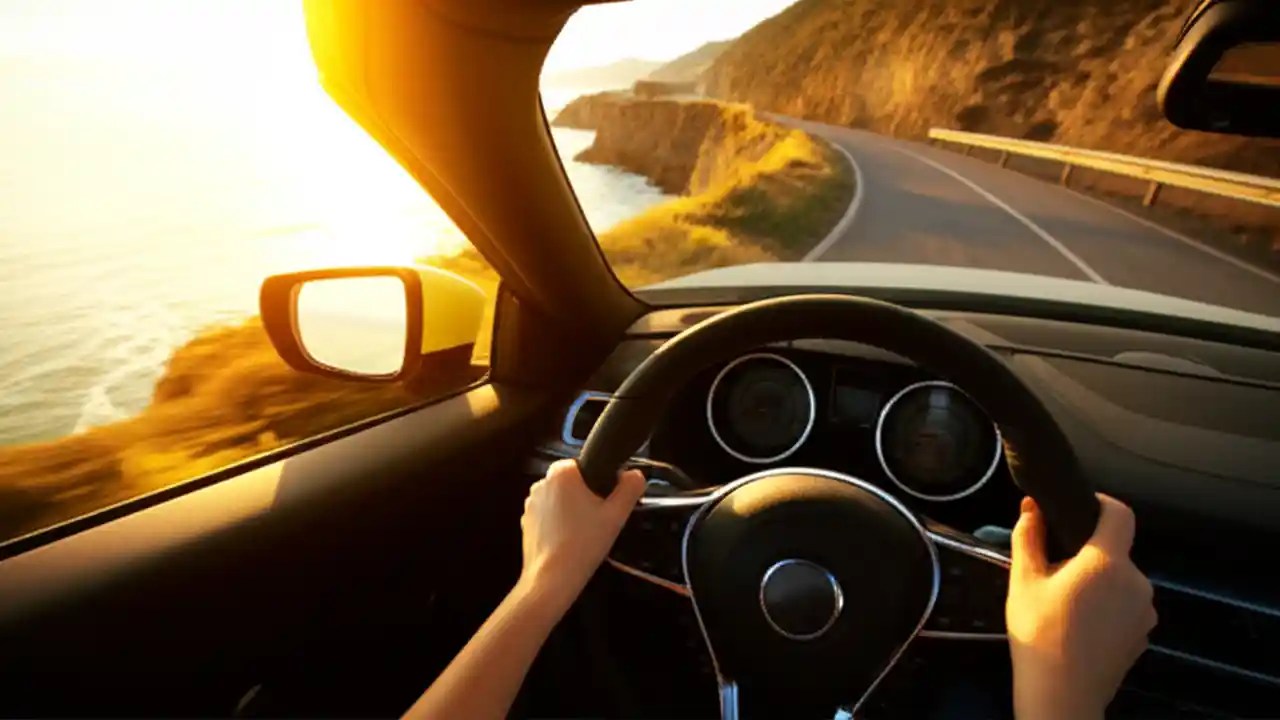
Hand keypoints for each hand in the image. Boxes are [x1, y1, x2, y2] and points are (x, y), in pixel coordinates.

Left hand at [517, 460, 646, 610]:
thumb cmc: (584, 542)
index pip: (585, 465)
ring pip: (560, 500)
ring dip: (571, 511)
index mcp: (561, 472)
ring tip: (583, 535)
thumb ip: (630, 488)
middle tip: (598, 521)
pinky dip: (558, 525)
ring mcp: (530, 503)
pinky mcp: (525, 522)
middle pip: (572, 483)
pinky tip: (568, 542)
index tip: (605, 504)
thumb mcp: (616, 514)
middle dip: (585, 497)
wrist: (552, 579)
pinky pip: (548, 516)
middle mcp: (541, 482)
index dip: (599, 483)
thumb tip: (635, 475)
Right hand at [1006, 494, 1156, 719]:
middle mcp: (1137, 582)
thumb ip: (1027, 538)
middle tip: (1054, 571)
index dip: (1102, 504)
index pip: (1121, 513)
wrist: (1061, 695)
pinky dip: (1108, 609)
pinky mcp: (1143, 637)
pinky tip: (1081, 627)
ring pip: (1121, 582)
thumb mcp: (1023, 582)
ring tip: (1066, 604)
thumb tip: (1030, 506)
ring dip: (1099, 583)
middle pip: (1116, 552)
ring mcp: (1144, 613)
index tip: (1078, 509)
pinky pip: (1126, 608)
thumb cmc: (1039, 632)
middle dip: (1089, 554)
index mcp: (1108, 561)